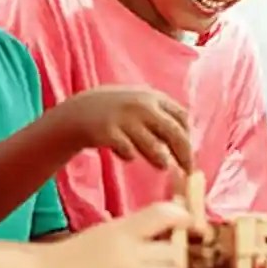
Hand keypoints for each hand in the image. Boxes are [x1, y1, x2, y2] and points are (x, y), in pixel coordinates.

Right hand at [32, 202, 189, 267]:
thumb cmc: (65, 258)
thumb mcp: (100, 233)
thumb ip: (129, 232)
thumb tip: (159, 234)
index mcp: (120, 229)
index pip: (163, 213)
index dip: (182, 217)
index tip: (188, 224)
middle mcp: (128, 252)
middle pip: (174, 253)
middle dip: (172, 262)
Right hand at [47, 86, 191, 169]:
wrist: (77, 112)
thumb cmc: (115, 113)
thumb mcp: (139, 103)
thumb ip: (161, 116)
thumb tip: (186, 142)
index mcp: (153, 97)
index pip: (182, 116)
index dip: (188, 135)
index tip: (188, 151)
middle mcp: (142, 105)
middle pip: (174, 132)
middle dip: (185, 154)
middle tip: (189, 170)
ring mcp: (125, 118)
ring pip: (153, 146)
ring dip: (161, 159)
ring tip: (162, 165)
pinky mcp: (108, 132)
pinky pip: (128, 151)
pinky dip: (130, 156)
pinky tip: (128, 155)